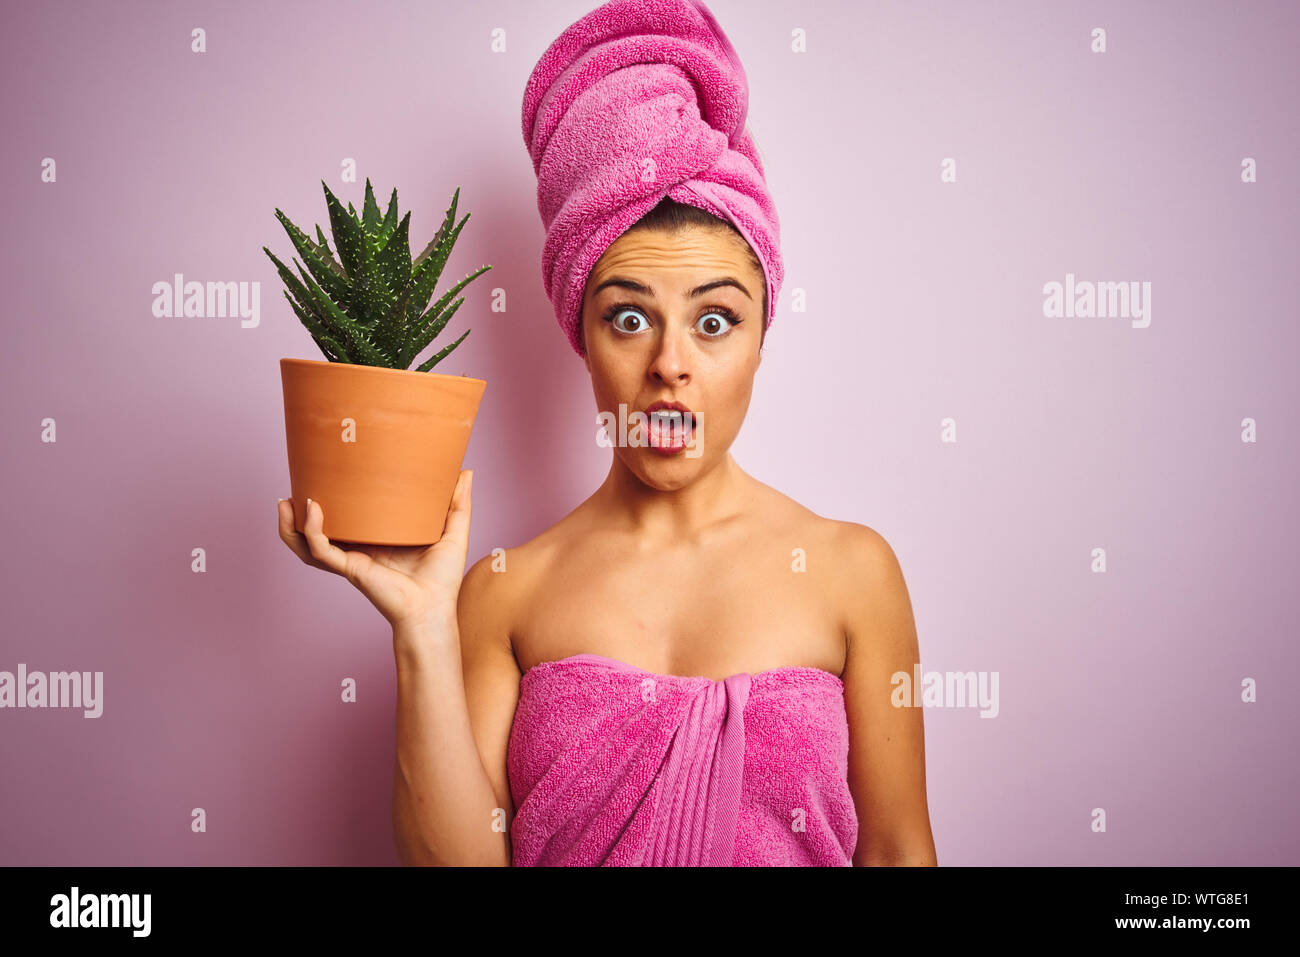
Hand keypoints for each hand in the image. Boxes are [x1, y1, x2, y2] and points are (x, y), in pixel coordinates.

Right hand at [276, 469, 473, 628]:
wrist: (434, 610)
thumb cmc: (443, 579)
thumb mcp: (454, 532)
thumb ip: (457, 502)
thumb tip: (465, 469)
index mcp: (377, 538)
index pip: (348, 517)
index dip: (332, 499)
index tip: (324, 473)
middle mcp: (358, 548)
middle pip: (318, 530)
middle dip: (298, 513)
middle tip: (292, 486)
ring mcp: (351, 558)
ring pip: (307, 543)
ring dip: (290, 525)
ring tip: (284, 502)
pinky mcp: (350, 568)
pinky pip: (321, 550)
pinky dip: (312, 531)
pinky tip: (312, 511)